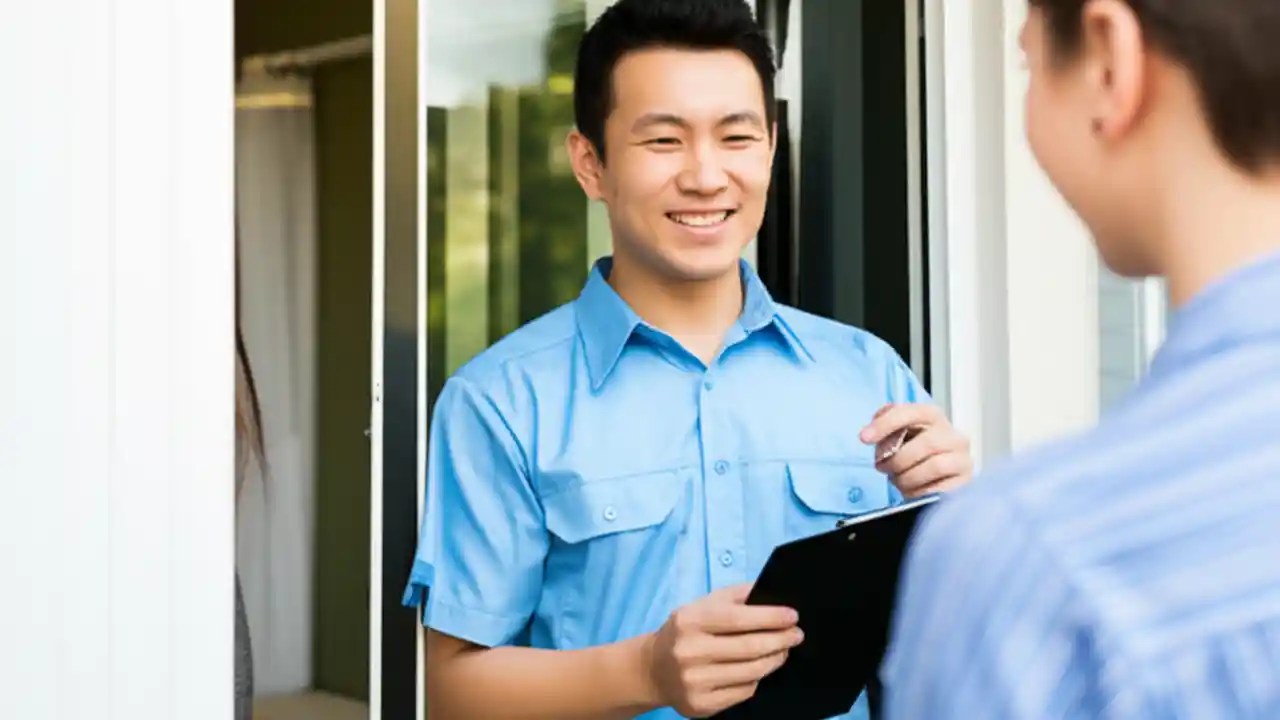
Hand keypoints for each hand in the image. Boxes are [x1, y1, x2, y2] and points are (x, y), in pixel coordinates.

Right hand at [643, 583, 803, 717]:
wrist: (652, 669)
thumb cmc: (685, 631)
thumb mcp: (701, 605)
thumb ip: (735, 596)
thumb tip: (771, 593)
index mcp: (690, 621)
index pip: (738, 618)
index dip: (770, 617)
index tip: (792, 616)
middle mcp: (690, 651)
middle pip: (749, 647)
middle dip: (780, 640)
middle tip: (797, 634)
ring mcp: (695, 681)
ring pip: (750, 672)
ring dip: (774, 659)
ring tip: (784, 650)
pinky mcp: (701, 704)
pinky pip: (743, 691)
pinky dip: (758, 678)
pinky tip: (762, 668)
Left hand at [860, 403, 972, 497]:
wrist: (939, 481)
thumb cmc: (914, 456)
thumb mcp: (898, 438)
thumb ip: (886, 428)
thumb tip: (871, 431)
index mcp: (934, 417)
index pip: (912, 412)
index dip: (886, 424)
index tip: (865, 438)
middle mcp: (954, 436)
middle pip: (925, 443)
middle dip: (897, 459)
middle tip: (883, 468)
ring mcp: (963, 459)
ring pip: (933, 466)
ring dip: (907, 477)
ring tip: (899, 481)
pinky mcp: (965, 483)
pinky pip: (939, 488)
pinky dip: (919, 492)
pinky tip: (913, 491)